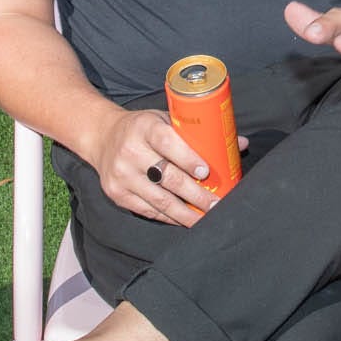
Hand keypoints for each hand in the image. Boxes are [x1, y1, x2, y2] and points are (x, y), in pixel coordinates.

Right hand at [90, 104, 225, 226]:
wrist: (101, 137)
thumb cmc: (143, 128)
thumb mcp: (165, 120)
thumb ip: (198, 132)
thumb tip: (239, 144)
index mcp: (145, 127)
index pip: (168, 143)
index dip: (188, 159)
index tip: (206, 172)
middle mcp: (130, 151)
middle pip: (167, 177)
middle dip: (196, 194)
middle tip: (217, 204)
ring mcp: (121, 175)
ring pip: (159, 199)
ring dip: (186, 213)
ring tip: (206, 218)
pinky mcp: (116, 194)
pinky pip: (147, 210)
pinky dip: (169, 217)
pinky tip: (185, 220)